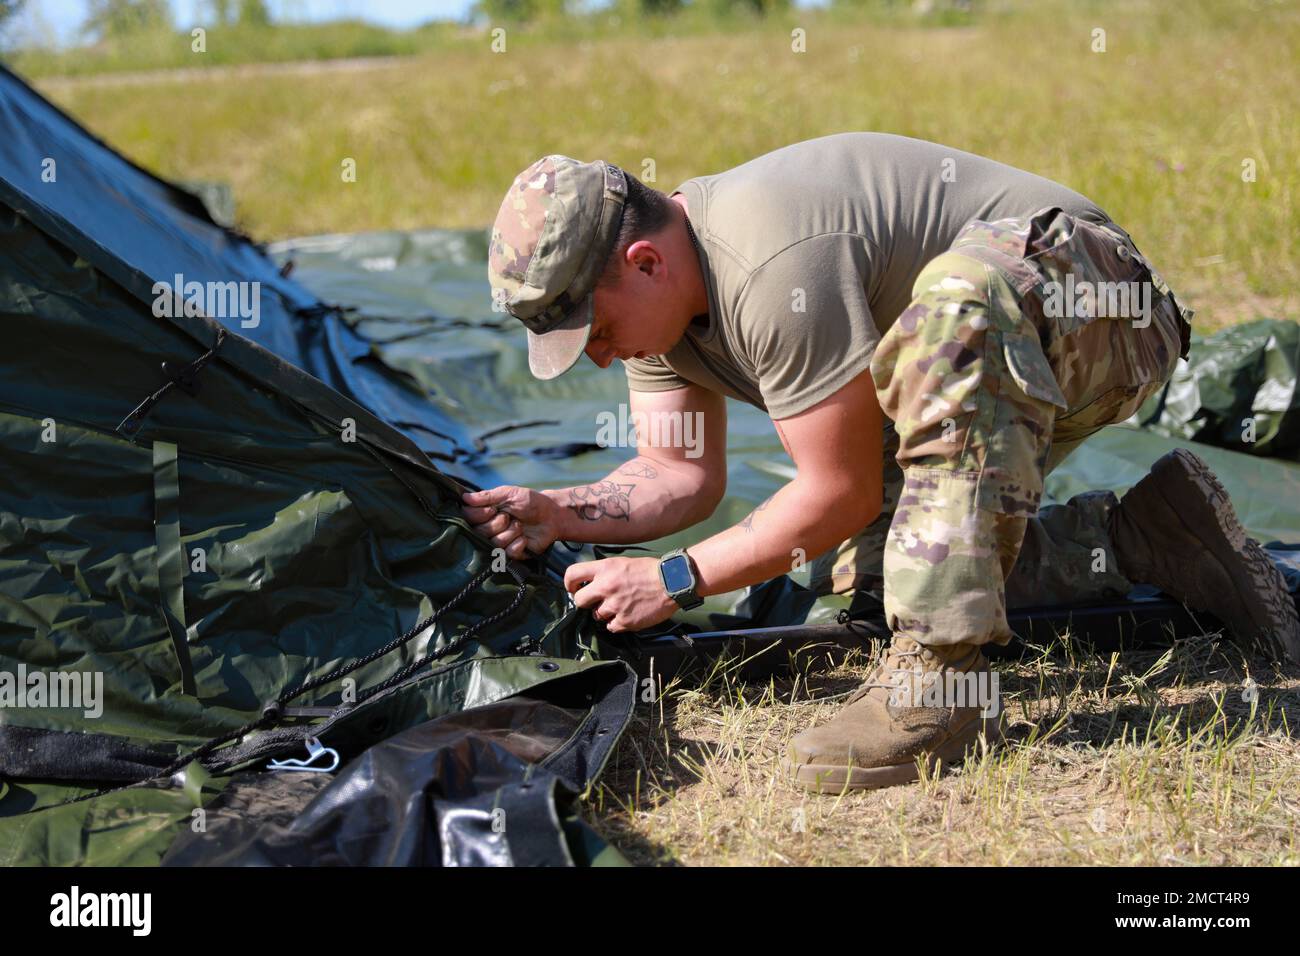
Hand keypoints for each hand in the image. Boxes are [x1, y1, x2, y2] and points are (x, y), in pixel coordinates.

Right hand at [460, 485, 561, 558]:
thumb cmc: (530, 502)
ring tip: (520, 526)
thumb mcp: (509, 493)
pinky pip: (508, 553)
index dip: (480, 515)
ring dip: (511, 532)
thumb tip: (464, 498)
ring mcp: (499, 543)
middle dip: (498, 523)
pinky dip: (519, 543)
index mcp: (484, 513)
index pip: (468, 517)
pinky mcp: (512, 554)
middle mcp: (488, 529)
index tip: (493, 509)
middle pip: (480, 532)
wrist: (551, 515)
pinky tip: (525, 538)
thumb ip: (487, 496)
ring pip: (494, 543)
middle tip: (509, 517)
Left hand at [563, 556, 680, 632]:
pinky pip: (611, 627)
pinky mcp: (625, 621)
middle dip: (586, 602)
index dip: (569, 584)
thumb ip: (605, 572)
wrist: (672, 582)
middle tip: (597, 601)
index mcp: (605, 569)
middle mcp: (606, 587)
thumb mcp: (623, 563)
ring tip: (621, 605)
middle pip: (579, 600)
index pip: (572, 574)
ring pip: (597, 615)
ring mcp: (615, 606)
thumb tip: (591, 582)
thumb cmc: (650, 570)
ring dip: (605, 613)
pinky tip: (628, 614)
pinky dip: (617, 623)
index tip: (573, 589)